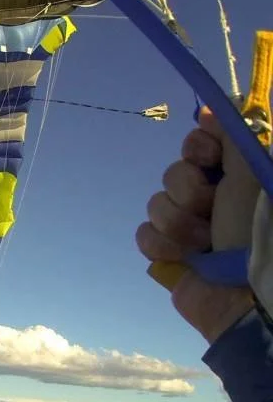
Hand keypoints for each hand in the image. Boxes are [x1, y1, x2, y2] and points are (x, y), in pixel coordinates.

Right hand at [136, 107, 255, 343]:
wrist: (243, 292)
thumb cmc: (256, 226)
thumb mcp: (251, 171)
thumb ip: (232, 134)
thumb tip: (209, 109)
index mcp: (237, 172)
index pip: (200, 139)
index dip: (200, 147)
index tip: (212, 158)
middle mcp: (214, 193)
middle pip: (174, 171)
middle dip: (189, 191)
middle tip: (213, 208)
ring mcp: (189, 223)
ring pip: (156, 203)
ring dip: (179, 224)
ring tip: (205, 243)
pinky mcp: (169, 250)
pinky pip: (144, 233)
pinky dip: (163, 245)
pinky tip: (186, 257)